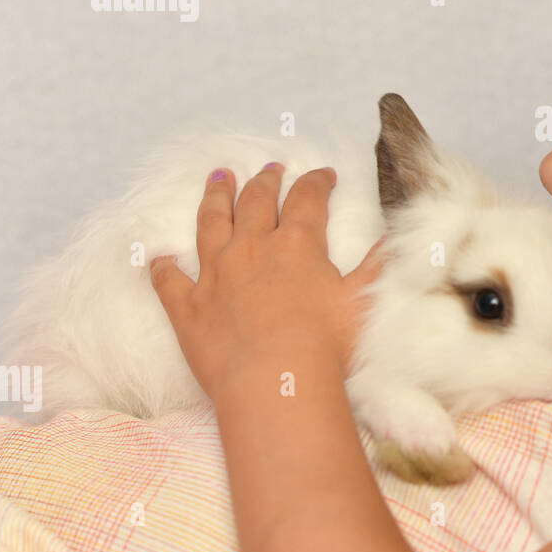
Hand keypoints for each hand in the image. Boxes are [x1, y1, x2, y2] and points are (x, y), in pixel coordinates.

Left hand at [149, 163, 387, 404]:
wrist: (275, 384)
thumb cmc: (326, 344)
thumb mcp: (364, 300)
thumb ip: (377, 265)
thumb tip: (393, 238)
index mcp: (296, 243)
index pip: (307, 198)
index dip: (316, 182)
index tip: (323, 175)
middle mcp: (251, 248)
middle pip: (255, 201)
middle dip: (265, 181)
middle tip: (270, 168)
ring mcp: (215, 275)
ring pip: (210, 224)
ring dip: (215, 198)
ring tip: (218, 178)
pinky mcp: (188, 307)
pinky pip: (168, 280)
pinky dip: (162, 266)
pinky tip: (157, 256)